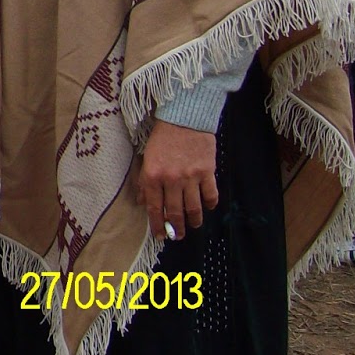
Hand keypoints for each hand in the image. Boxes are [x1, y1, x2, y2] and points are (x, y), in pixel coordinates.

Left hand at [136, 120, 217, 240]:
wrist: (184, 118)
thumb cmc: (162, 137)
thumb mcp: (146, 157)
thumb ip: (144, 181)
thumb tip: (143, 203)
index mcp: (152, 175)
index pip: (154, 208)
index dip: (156, 225)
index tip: (159, 236)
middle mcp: (171, 179)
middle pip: (175, 212)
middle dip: (176, 228)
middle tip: (177, 236)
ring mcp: (191, 177)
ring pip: (194, 208)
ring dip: (193, 221)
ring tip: (192, 225)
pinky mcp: (208, 172)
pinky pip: (211, 196)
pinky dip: (210, 205)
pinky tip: (208, 207)